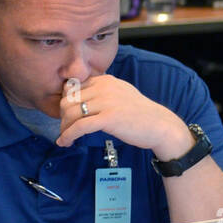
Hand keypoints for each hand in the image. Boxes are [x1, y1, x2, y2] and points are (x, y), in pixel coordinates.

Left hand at [56, 74, 192, 158]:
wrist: (160, 125)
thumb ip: (102, 92)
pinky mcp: (108, 118)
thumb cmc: (141, 113)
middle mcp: (104, 87)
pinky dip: (68, 136)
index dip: (66, 104)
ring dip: (64, 128)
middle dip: (63, 117)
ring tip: (65, 138)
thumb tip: (79, 97)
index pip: (72, 88)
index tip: (67, 116)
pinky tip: (64, 142)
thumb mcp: (121, 93)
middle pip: (68, 101)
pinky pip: (79, 127)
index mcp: (106, 80)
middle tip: (66, 129)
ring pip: (70, 114)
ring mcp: (106, 102)